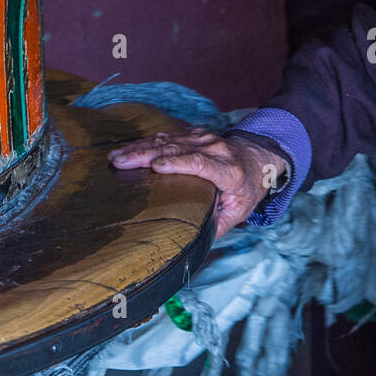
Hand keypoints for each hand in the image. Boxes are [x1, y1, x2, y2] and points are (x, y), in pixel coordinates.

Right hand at [108, 128, 278, 237]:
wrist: (260, 156)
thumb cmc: (249, 187)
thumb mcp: (241, 211)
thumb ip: (220, 225)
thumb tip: (196, 240)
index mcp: (228, 171)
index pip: (200, 163)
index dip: (177, 163)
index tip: (156, 167)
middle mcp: (215, 150)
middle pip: (177, 150)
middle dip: (146, 156)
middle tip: (120, 162)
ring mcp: (204, 140)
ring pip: (169, 141)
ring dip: (140, 148)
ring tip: (116, 157)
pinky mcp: (195, 135)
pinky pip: (168, 136)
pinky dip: (146, 143)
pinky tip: (128, 149)